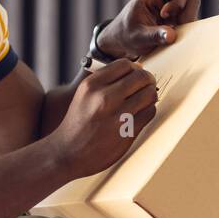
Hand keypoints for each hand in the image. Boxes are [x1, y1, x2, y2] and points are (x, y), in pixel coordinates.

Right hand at [51, 59, 157, 178]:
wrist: (68, 153)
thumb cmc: (78, 123)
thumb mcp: (83, 94)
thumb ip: (105, 80)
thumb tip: (137, 69)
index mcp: (91, 85)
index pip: (125, 64)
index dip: (134, 68)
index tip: (135, 74)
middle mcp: (104, 98)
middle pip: (141, 77)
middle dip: (147, 80)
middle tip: (146, 85)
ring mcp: (117, 116)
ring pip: (150, 94)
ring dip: (150, 95)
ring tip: (143, 99)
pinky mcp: (128, 131)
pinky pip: (150, 112)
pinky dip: (148, 110)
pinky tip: (139, 113)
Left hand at [97, 0, 201, 60]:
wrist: (120, 41)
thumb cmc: (125, 35)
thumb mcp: (138, 37)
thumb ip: (154, 36)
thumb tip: (172, 36)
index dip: (178, 2)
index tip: (165, 16)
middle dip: (187, 13)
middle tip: (178, 27)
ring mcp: (170, 7)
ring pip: (190, 8)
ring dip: (186, 21)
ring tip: (174, 33)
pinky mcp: (174, 17)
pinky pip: (186, 18)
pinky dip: (184, 27)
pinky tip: (173, 36)